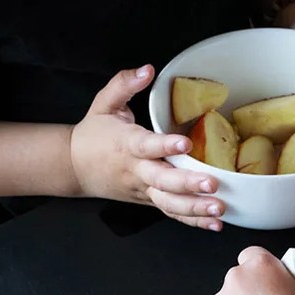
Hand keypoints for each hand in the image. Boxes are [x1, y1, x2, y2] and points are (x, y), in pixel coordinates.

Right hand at [70, 65, 224, 230]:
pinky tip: (214, 225)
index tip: (185, 142)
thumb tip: (147, 69)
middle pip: (162, 181)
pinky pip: (171, 213)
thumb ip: (124, 84)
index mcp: (126, 144)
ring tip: (219, 209)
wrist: (74, 167)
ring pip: (168, 204)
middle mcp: (136, 170)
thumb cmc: (93, 134)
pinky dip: (193, 222)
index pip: (146, 145)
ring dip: (195, 209)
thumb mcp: (104, 103)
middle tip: (212, 184)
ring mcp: (143, 189)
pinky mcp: (148, 201)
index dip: (165, 144)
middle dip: (188, 184)